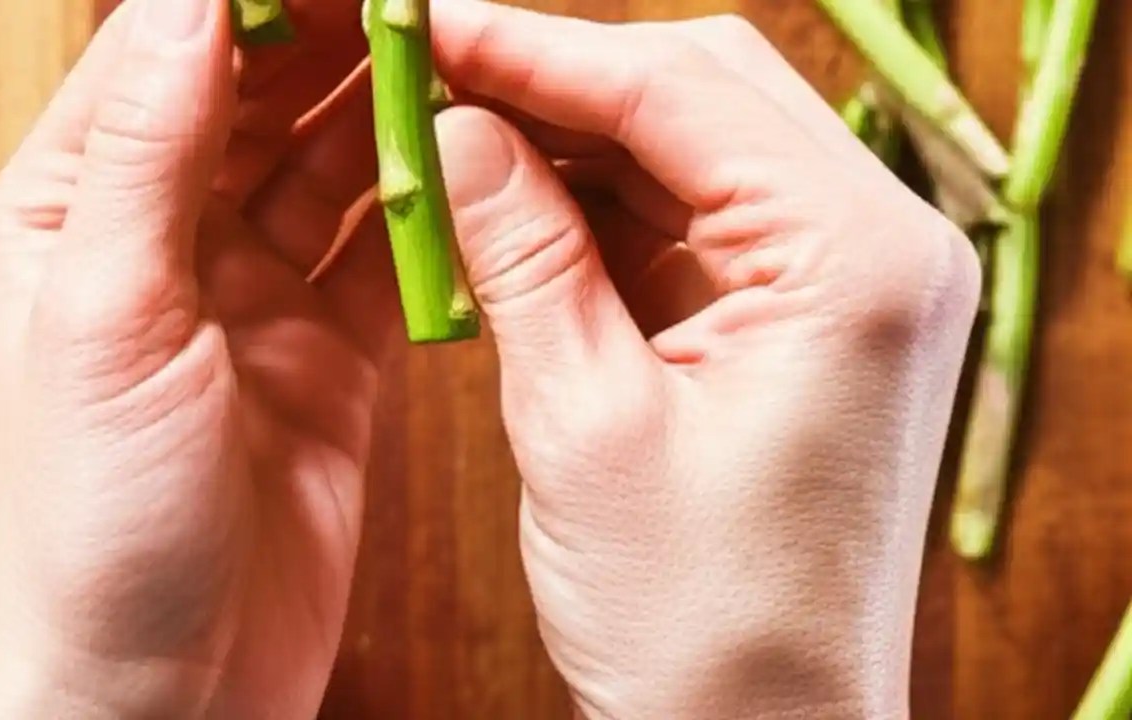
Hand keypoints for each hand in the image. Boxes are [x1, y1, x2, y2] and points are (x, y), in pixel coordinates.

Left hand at [0, 0, 395, 715]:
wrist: (155, 692)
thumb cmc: (91, 524)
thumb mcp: (108, 318)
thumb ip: (153, 155)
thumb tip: (193, 1)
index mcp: (78, 214)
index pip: (170, 57)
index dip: (251, 1)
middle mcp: (167, 248)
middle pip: (262, 104)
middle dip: (338, 46)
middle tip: (425, 4)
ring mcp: (256, 305)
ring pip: (335, 175)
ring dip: (393, 121)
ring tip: (466, 62)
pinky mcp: (329, 364)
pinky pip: (387, 263)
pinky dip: (431, 219)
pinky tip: (474, 176)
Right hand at [429, 2, 979, 717]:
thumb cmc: (693, 619)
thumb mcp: (582, 422)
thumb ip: (522, 252)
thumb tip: (459, 126)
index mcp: (854, 260)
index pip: (681, 91)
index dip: (541, 47)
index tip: (435, 20)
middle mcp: (878, 248)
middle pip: (703, 93)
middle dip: (563, 78)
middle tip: (438, 72)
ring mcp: (847, 282)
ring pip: (694, 149)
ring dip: (575, 140)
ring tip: (458, 139)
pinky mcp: (804, 321)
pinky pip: (693, 221)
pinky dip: (603, 206)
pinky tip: (516, 206)